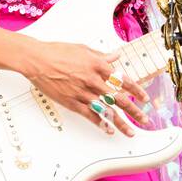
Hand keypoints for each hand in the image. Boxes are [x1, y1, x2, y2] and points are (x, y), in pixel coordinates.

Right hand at [21, 38, 151, 135]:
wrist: (37, 60)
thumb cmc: (57, 52)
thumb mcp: (83, 49)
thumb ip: (101, 55)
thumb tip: (115, 56)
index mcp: (97, 65)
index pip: (123, 80)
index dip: (136, 90)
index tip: (144, 97)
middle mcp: (93, 80)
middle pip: (119, 98)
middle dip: (134, 110)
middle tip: (144, 118)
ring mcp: (82, 93)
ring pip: (106, 110)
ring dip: (120, 122)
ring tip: (130, 131)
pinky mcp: (72, 102)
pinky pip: (89, 115)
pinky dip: (100, 123)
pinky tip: (107, 129)